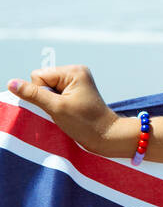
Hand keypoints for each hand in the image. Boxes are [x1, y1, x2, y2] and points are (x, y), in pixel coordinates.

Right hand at [6, 65, 121, 152]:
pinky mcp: (74, 92)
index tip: (57, 105)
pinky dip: (55, 105)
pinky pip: (53, 95)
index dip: (40, 93)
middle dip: (45, 97)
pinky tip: (65, 112)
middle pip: (41, 81)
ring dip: (49, 102)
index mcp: (73, 71)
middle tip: (61, 109)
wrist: (106, 135)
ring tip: (65, 111)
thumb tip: (11, 82)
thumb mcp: (56, 108)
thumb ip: (32, 94)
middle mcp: (75, 72)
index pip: (38, 76)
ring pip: (46, 89)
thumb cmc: (85, 122)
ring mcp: (75, 82)